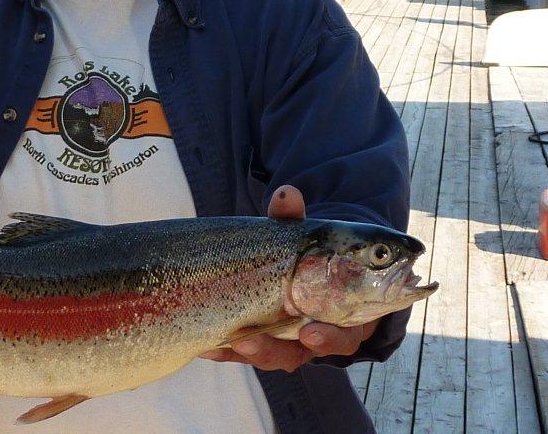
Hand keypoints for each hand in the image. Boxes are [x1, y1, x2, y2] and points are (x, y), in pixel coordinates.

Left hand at [200, 186, 379, 371]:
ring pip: (273, 355)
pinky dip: (226, 350)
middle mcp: (317, 335)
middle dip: (276, 349)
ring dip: (249, 351)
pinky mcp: (263, 344)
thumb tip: (286, 193)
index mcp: (341, 317)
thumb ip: (295, 220)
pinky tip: (206, 346)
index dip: (328, 338)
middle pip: (299, 353)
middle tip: (253, 342)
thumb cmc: (314, 258)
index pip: (341, 337)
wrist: (308, 271)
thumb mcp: (307, 240)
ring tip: (230, 340)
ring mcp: (289, 342)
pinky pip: (244, 352)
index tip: (310, 333)